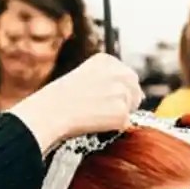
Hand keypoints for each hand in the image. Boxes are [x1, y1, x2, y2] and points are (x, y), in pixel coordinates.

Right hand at [9, 53, 141, 148]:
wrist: (50, 111)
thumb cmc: (60, 98)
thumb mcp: (84, 77)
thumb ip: (107, 80)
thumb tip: (139, 95)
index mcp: (107, 60)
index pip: (126, 76)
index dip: (115, 90)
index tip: (97, 97)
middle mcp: (118, 72)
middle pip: (135, 89)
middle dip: (124, 101)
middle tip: (100, 110)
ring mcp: (122, 92)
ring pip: (130, 108)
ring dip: (116, 115)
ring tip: (92, 115)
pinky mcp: (122, 112)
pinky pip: (125, 124)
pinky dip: (113, 128)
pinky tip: (95, 123)